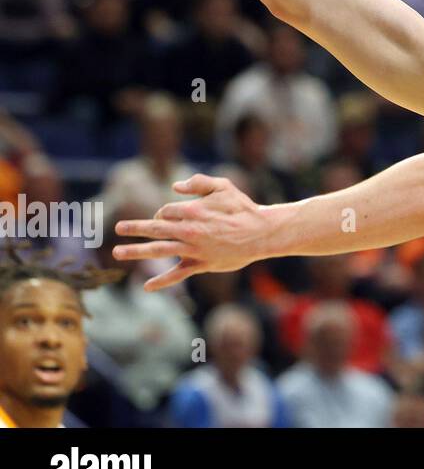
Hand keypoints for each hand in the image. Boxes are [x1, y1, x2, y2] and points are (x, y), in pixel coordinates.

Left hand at [112, 174, 271, 289]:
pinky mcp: (201, 264)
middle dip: (134, 228)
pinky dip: (162, 280)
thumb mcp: (223, 186)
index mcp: (193, 210)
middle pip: (155, 229)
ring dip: (136, 251)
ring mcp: (193, 249)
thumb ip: (198, 182)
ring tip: (117, 252)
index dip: (163, 213)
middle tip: (118, 229)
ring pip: (159, 250)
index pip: (166, 211)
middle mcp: (189, 230)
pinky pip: (178, 274)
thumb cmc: (243, 208)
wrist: (261, 233)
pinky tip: (147, 286)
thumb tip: (175, 186)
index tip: (166, 217)